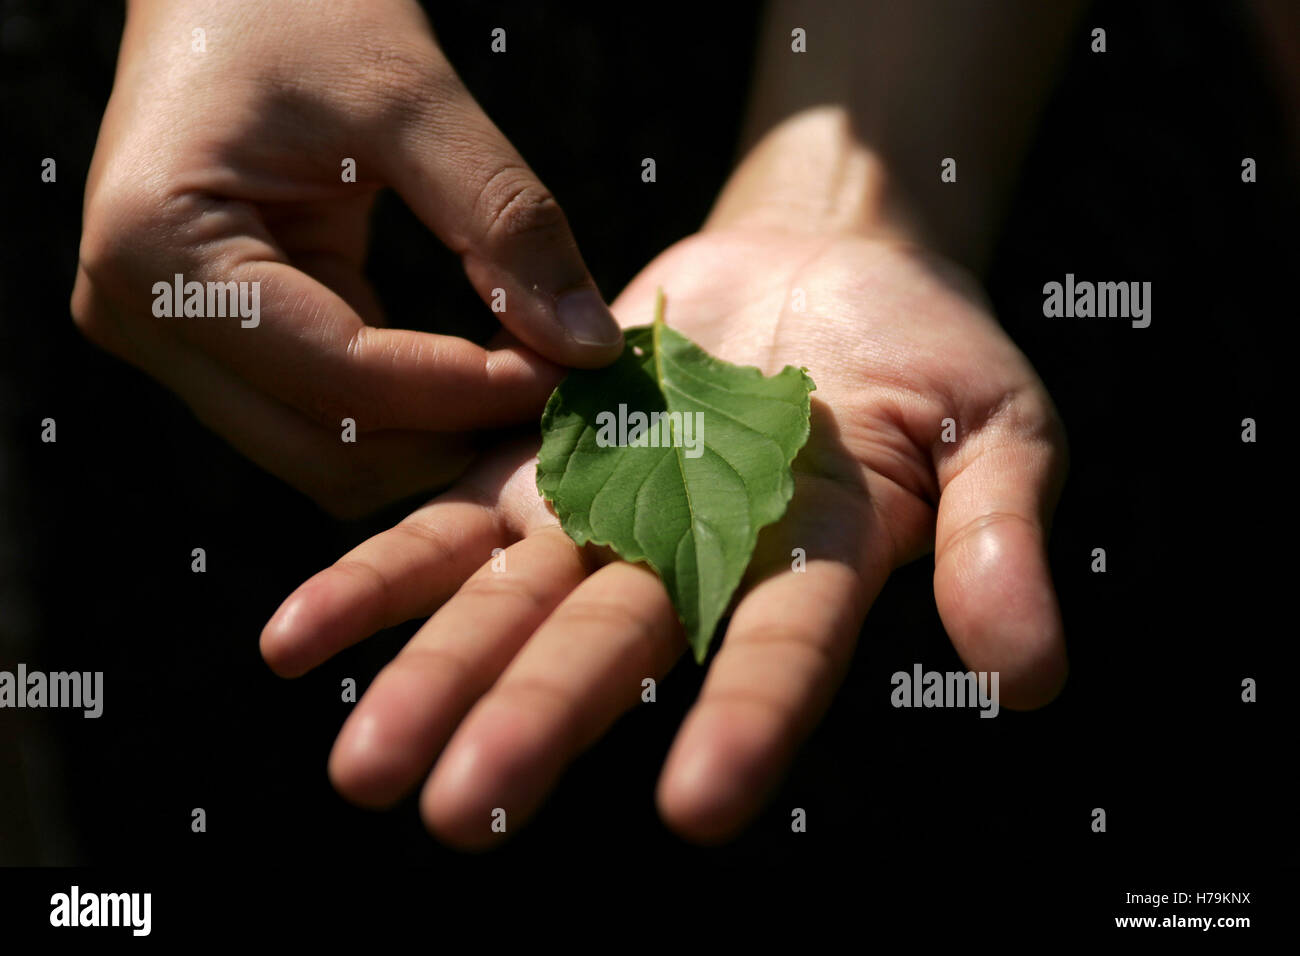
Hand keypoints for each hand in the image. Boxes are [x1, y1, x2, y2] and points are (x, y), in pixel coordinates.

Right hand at [70, 0, 621, 515]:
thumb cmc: (301, 5)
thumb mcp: (411, 96)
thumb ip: (506, 220)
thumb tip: (590, 345)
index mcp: (161, 253)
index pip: (344, 379)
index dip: (472, 392)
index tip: (577, 371)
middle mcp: (141, 318)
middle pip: (325, 450)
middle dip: (453, 436)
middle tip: (562, 391)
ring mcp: (168, 338)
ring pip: (324, 455)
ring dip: (433, 438)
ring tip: (529, 379)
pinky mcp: (211, 341)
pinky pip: (323, 417)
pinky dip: (408, 411)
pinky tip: (480, 369)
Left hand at [260, 223, 1068, 845]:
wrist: (828, 265)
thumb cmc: (930, 355)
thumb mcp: (999, 430)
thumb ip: (999, 538)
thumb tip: (1031, 678)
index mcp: (817, 558)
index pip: (784, 648)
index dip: (748, 718)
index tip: (698, 806)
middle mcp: (697, 558)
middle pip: (613, 647)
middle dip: (539, 722)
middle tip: (462, 813)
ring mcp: (610, 511)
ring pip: (511, 606)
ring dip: (432, 678)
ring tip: (359, 769)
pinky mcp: (542, 457)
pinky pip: (449, 526)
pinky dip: (379, 578)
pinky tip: (293, 640)